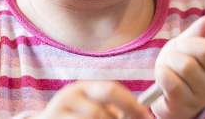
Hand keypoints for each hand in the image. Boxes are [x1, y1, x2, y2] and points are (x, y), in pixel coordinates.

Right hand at [35, 81, 153, 118]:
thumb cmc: (74, 117)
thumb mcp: (90, 107)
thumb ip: (110, 110)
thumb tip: (139, 115)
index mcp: (83, 88)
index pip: (111, 90)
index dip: (132, 105)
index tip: (147, 117)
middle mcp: (69, 96)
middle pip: (99, 113)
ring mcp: (58, 113)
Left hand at [151, 16, 204, 118]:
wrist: (167, 92)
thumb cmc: (181, 62)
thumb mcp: (188, 42)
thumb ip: (198, 31)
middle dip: (185, 45)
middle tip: (180, 50)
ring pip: (186, 66)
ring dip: (171, 60)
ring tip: (171, 65)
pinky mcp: (188, 102)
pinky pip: (172, 80)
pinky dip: (162, 72)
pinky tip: (164, 75)